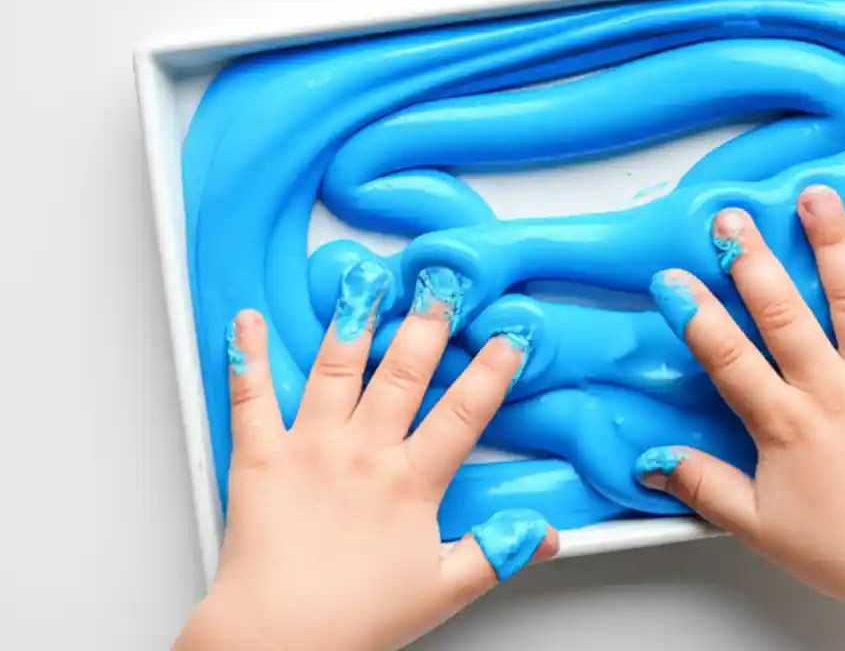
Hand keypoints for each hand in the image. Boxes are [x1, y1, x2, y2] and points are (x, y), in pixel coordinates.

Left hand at [177, 262, 557, 650]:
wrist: (274, 642)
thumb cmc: (353, 620)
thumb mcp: (442, 591)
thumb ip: (495, 555)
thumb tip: (545, 536)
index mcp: (410, 484)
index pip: (463, 415)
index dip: (492, 372)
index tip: (511, 335)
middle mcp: (363, 455)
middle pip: (403, 376)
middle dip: (426, 325)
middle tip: (441, 286)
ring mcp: (310, 450)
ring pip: (337, 371)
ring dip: (354, 322)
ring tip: (368, 281)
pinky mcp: (260, 459)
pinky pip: (252, 399)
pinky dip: (248, 357)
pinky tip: (248, 321)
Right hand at [641, 185, 844, 649]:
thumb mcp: (760, 526)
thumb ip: (704, 487)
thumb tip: (651, 462)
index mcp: (785, 423)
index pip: (727, 357)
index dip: (696, 314)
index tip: (672, 277)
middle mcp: (832, 390)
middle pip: (782, 313)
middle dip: (751, 260)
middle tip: (730, 218)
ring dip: (833, 244)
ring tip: (817, 197)